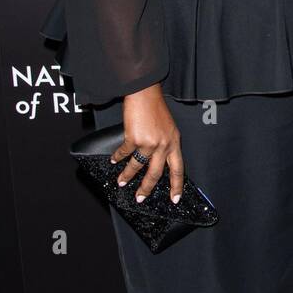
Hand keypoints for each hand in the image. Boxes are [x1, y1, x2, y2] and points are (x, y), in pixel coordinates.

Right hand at [109, 83, 184, 203]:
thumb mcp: (168, 128)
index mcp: (174, 142)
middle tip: (140, 198)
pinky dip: (117, 157)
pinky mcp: (134, 139)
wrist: (144, 94)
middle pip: (156, 174)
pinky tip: (113, 160)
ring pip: (137, 167)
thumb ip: (166, 144)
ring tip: (121, 182)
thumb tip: (159, 160)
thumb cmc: (155, 108)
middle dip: (147, 189)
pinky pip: (124, 153)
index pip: (178, 169)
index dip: (177, 186)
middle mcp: (163, 144)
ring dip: (127, 176)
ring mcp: (149, 143)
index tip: (175, 199)